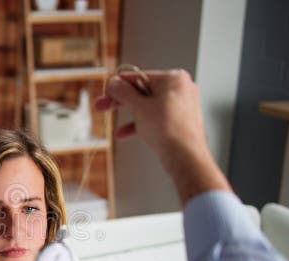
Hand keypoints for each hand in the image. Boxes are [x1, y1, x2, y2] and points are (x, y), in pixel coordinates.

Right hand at [95, 69, 230, 204]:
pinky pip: (156, 118)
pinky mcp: (180, 121)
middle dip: (121, 102)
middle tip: (103, 106)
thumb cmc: (168, 129)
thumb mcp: (138, 107)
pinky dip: (141, 124)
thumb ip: (123, 92)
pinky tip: (125, 134)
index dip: (118, 85)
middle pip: (143, 91)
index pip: (138, 76)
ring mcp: (182, 105)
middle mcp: (180, 88)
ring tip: (114, 125)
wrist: (185, 156)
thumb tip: (114, 83)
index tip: (106, 91)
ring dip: (130, 115)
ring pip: (149, 106)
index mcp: (173, 78)